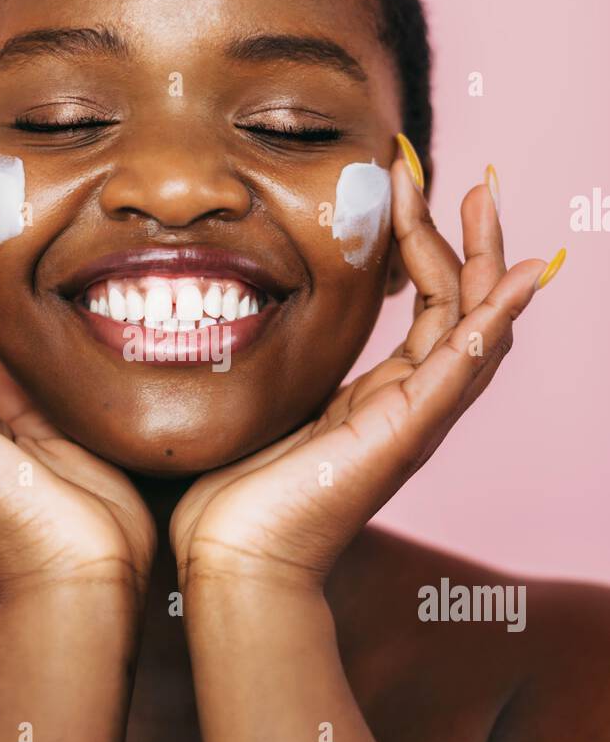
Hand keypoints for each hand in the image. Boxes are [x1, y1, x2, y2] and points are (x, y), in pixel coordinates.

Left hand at [171, 158, 561, 589]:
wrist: (234, 562)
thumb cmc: (232, 497)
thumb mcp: (260, 409)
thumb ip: (274, 366)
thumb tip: (227, 316)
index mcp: (376, 396)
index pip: (424, 308)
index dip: (423, 247)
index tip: (405, 189)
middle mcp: (407, 404)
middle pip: (460, 308)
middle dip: (468, 239)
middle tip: (469, 179)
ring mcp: (413, 420)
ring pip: (471, 327)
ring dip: (484, 260)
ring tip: (483, 198)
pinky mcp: (405, 435)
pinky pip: (461, 369)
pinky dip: (492, 322)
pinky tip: (514, 281)